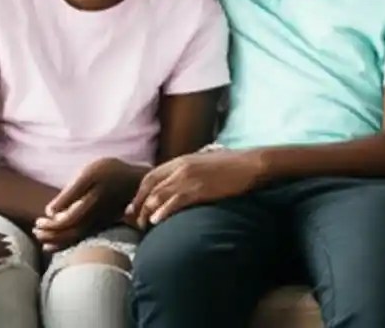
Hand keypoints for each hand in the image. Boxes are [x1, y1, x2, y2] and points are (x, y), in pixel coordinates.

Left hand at [34, 158, 142, 251]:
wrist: (137, 179)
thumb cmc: (111, 172)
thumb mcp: (89, 174)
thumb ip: (70, 194)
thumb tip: (50, 212)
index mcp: (87, 208)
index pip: (65, 224)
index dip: (50, 226)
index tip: (38, 222)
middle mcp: (93, 220)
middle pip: (69, 234)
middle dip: (51, 235)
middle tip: (36, 231)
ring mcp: (99, 222)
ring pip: (75, 238)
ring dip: (57, 240)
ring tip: (43, 239)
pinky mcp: (103, 222)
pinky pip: (83, 237)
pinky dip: (68, 242)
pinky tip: (59, 243)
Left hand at [126, 150, 263, 228]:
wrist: (252, 164)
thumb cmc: (233, 165)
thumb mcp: (206, 162)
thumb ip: (191, 169)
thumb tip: (183, 182)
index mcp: (182, 160)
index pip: (151, 176)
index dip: (139, 193)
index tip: (134, 207)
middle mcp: (181, 167)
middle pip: (149, 187)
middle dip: (138, 204)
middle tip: (133, 220)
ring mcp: (189, 178)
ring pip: (158, 195)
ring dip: (147, 211)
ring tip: (143, 225)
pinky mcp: (199, 189)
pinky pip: (175, 202)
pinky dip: (163, 211)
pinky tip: (157, 221)